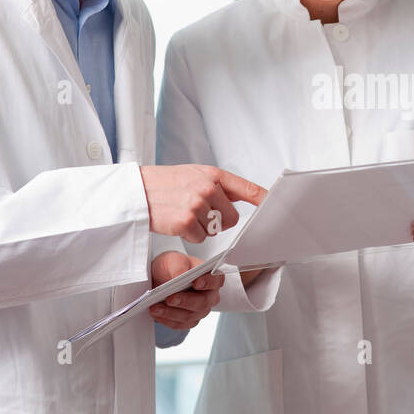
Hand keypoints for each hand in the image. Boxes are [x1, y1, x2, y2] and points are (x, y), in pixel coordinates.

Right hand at [139, 164, 265, 242]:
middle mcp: (207, 188)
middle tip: (197, 211)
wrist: (136, 190)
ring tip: (183, 213)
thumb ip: (219, 185)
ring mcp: (197, 205)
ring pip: (215, 230)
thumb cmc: (166, 184)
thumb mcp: (194, 175)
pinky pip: (201, 238)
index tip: (277, 205)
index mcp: (212, 175)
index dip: (264, 199)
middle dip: (218, 220)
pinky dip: (190, 235)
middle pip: (232, 218)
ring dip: (202, 228)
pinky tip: (177, 222)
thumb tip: (246, 196)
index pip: (246, 188)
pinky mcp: (186, 222)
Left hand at [148, 251, 223, 330]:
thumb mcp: (174, 260)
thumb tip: (179, 276)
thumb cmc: (172, 266)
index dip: (208, 283)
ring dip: (171, 313)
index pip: (216, 280)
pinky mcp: (189, 320)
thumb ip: (178, 267)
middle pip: (203, 302)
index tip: (196, 282)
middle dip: (185, 301)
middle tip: (170, 298)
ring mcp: (200, 310)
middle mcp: (209, 295)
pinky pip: (180, 324)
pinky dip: (167, 320)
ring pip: (190, 316)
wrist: (160, 277)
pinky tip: (157, 313)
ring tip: (156, 307)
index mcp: (211, 277)